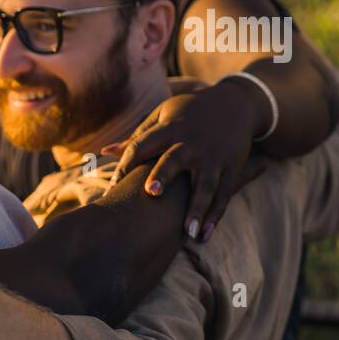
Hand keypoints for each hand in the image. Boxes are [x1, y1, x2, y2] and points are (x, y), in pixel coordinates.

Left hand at [101, 84, 267, 242]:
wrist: (234, 103)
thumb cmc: (187, 113)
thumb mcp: (162, 117)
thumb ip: (137, 137)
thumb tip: (104, 151)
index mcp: (169, 129)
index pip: (142, 145)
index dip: (126, 165)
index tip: (111, 188)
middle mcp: (191, 143)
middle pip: (175, 160)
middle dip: (164, 175)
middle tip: (152, 193)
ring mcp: (213, 157)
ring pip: (206, 185)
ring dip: (197, 209)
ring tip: (190, 233)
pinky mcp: (231, 167)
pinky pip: (223, 194)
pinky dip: (215, 215)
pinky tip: (205, 236)